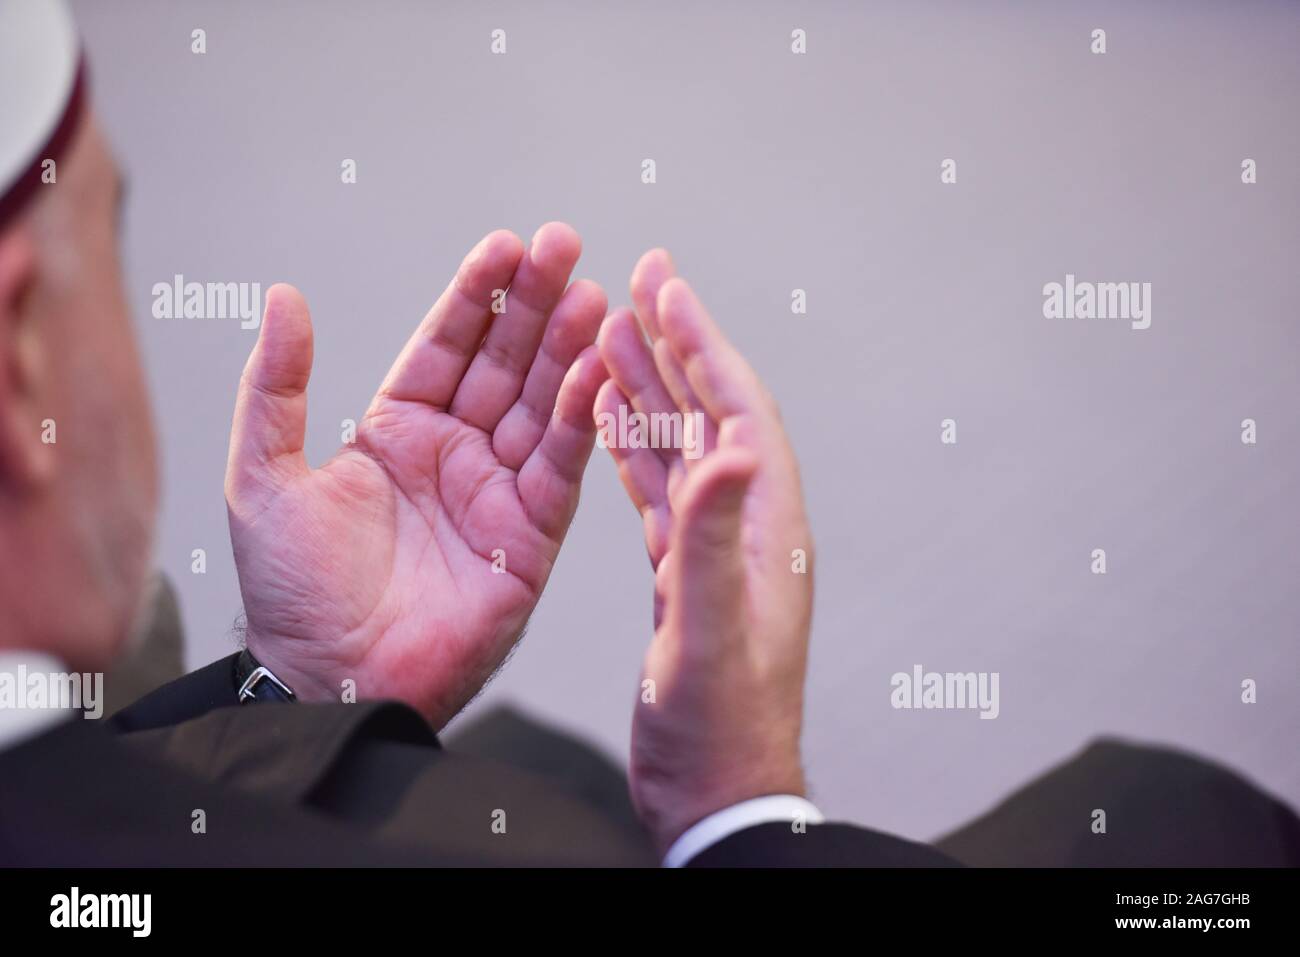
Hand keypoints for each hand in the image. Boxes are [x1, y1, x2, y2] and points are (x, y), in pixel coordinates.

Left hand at [225, 224, 607, 727]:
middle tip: (564, 244)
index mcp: (398, 429)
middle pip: (506, 362)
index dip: (477, 294)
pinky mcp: (530, 537)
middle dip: (535, 303)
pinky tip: (595, 373)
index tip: (505, 246)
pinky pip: (560, 468)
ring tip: (591, 296)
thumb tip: (282, 296)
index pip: (447, 345)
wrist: (330, 680)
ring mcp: (496, 492)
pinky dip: (581, 421)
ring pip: (541, 405)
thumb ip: (277, 387)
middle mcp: (455, 452)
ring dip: (567, 351)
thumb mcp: (265, 475)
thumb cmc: (291, 592)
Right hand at [595, 249, 814, 853]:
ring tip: (612, 335)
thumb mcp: (711, 634)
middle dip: (677, 344)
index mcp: (762, 527)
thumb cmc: (722, 726)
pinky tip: (611, 419)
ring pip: (678, 444)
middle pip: (710, 412)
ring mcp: (713, 547)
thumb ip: (712, 543)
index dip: (703, 344)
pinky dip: (632, 446)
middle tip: (645, 283)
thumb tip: (728, 451)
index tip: (668, 287)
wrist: (717, 791)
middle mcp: (744, 525)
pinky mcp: (683, 573)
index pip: (735, 411)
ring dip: (648, 386)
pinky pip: (657, 490)